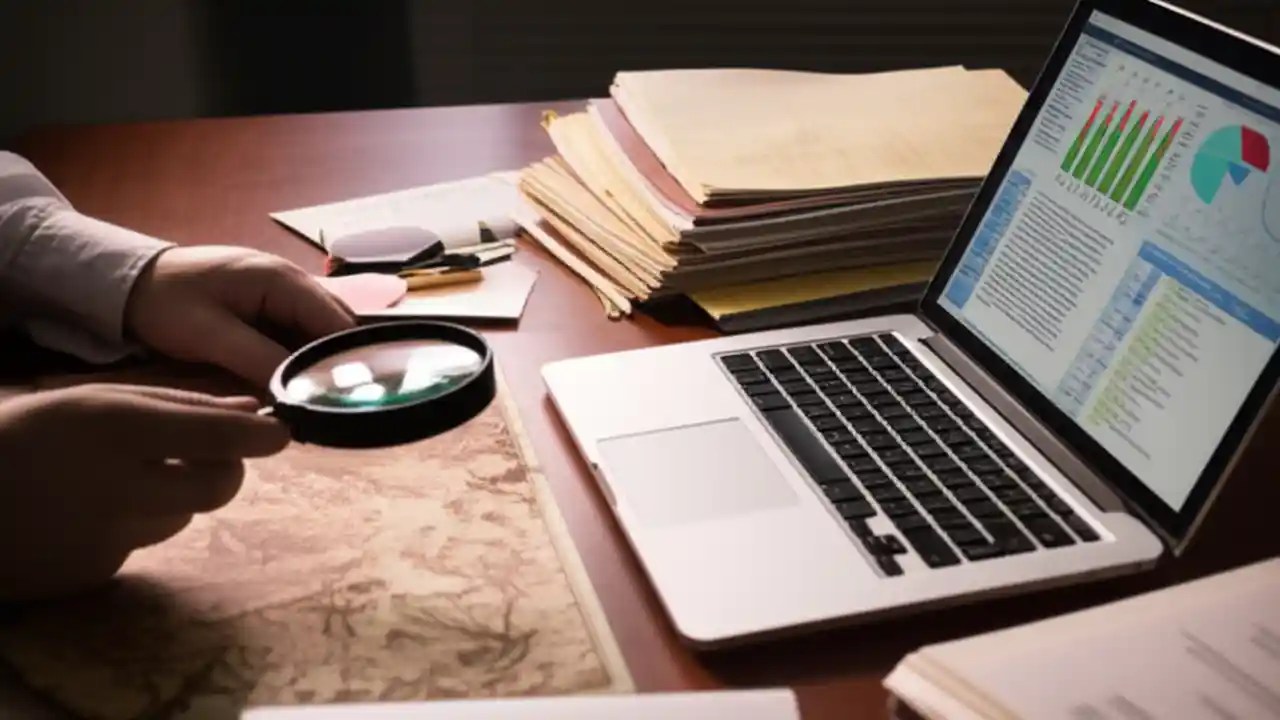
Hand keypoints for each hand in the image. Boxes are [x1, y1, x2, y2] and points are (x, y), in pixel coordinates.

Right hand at [0, 383, 289, 602]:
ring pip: (184, 516)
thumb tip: (250, 414)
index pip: (219, 438)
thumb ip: (177, 405)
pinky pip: (143, 543)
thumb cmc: (28, 432)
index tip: (278, 432)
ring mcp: (108, 536)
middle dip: (226, 468)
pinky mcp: (97, 572)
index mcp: (118, 429)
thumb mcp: (94, 399)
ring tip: (124, 477)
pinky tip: (93, 510)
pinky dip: (135, 524)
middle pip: (220, 486)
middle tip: (208, 453)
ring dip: (175, 497)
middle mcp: (120, 485)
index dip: (261, 437)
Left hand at [124, 246, 355, 387]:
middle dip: (341, 366)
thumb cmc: (164, 301)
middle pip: (336, 328)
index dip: (349, 360)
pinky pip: (299, 337)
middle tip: (338, 408)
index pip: (337, 322)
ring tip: (322, 404)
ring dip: (321, 366)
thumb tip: (301, 393)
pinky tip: (298, 388)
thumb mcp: (208, 334)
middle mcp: (293, 282)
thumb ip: (259, 360)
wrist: (126, 282)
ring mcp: (282, 295)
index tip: (349, 400)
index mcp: (283, 279)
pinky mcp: (270, 310)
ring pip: (320, 335)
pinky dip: (302, 361)